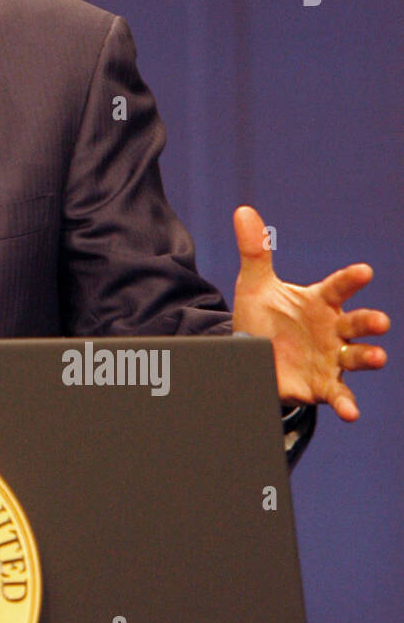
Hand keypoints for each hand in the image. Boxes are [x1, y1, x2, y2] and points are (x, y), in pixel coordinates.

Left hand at [232, 205, 388, 420]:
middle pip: (356, 323)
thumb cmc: (264, 316)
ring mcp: (331, 358)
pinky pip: (339, 395)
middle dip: (369, 322)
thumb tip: (243, 210)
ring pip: (356, 357)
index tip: (364, 271)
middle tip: (380, 321)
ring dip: (368, 357)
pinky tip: (352, 412)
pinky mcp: (323, 385)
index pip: (339, 287)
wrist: (251, 355)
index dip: (351, 279)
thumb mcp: (255, 285)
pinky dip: (346, 404)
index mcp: (321, 302)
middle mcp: (333, 330)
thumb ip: (255, 251)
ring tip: (378, 357)